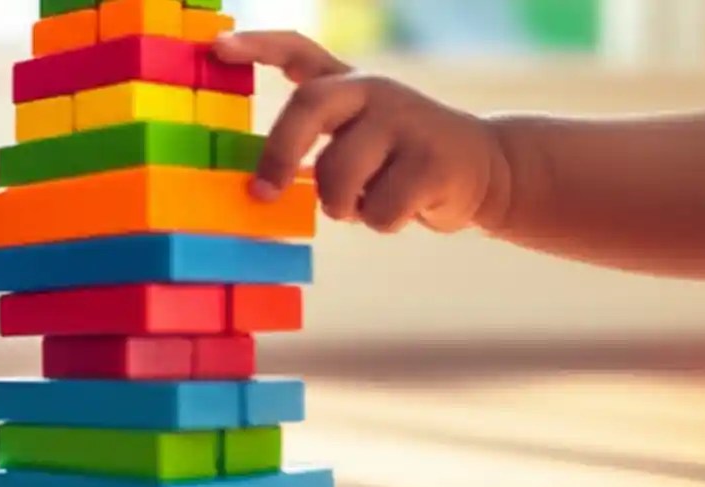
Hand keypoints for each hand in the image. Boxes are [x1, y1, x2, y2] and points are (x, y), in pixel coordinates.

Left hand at [213, 31, 510, 233]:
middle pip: (307, 107)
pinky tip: (405, 205)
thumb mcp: (360, 136)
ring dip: (342, 206)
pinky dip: (380, 222)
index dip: (257, 46)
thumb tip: (256, 186)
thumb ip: (316, 142)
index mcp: (350, 84)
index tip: (218, 47)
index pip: (298, 51)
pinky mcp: (432, 161)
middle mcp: (375, 91)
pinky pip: (376, 210)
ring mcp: (405, 122)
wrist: (486, 167)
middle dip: (278, 153)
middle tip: (262, 192)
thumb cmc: (400, 160)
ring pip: (338, 177)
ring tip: (366, 199)